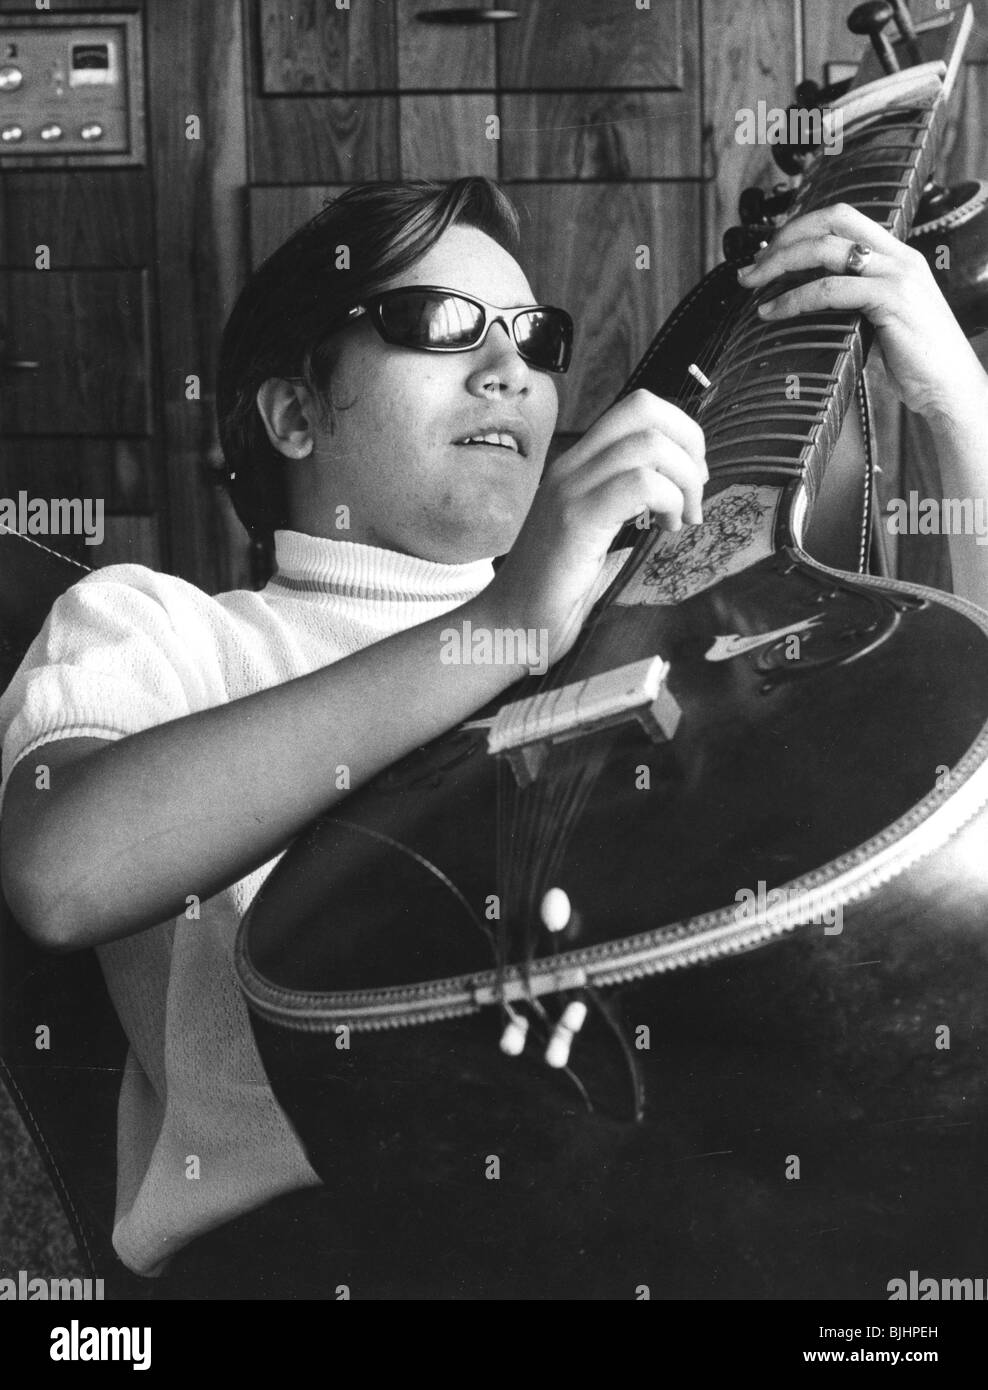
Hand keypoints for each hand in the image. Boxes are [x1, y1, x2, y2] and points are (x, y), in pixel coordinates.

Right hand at [480, 389, 706, 663]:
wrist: (511, 627)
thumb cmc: (556, 591)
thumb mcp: (595, 534)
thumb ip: (624, 505)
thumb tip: (676, 492)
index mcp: (577, 465)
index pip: (637, 407)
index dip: (680, 431)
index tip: (691, 478)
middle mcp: (571, 466)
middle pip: (645, 407)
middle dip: (690, 443)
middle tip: (694, 491)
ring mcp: (570, 490)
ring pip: (648, 442)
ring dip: (684, 479)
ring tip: (681, 518)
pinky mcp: (576, 520)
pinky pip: (639, 483)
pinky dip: (668, 501)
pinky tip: (665, 529)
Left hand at [737, 202, 987, 426]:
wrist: (951, 389)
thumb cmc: (915, 363)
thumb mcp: (879, 323)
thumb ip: (851, 305)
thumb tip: (804, 305)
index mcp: (897, 256)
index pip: (844, 218)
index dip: (801, 226)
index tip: (770, 251)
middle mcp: (899, 257)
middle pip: (832, 221)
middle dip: (785, 238)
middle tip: (752, 266)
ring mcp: (897, 275)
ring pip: (826, 250)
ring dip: (779, 264)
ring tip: (752, 286)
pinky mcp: (892, 300)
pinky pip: (831, 289)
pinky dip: (794, 298)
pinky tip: (773, 312)